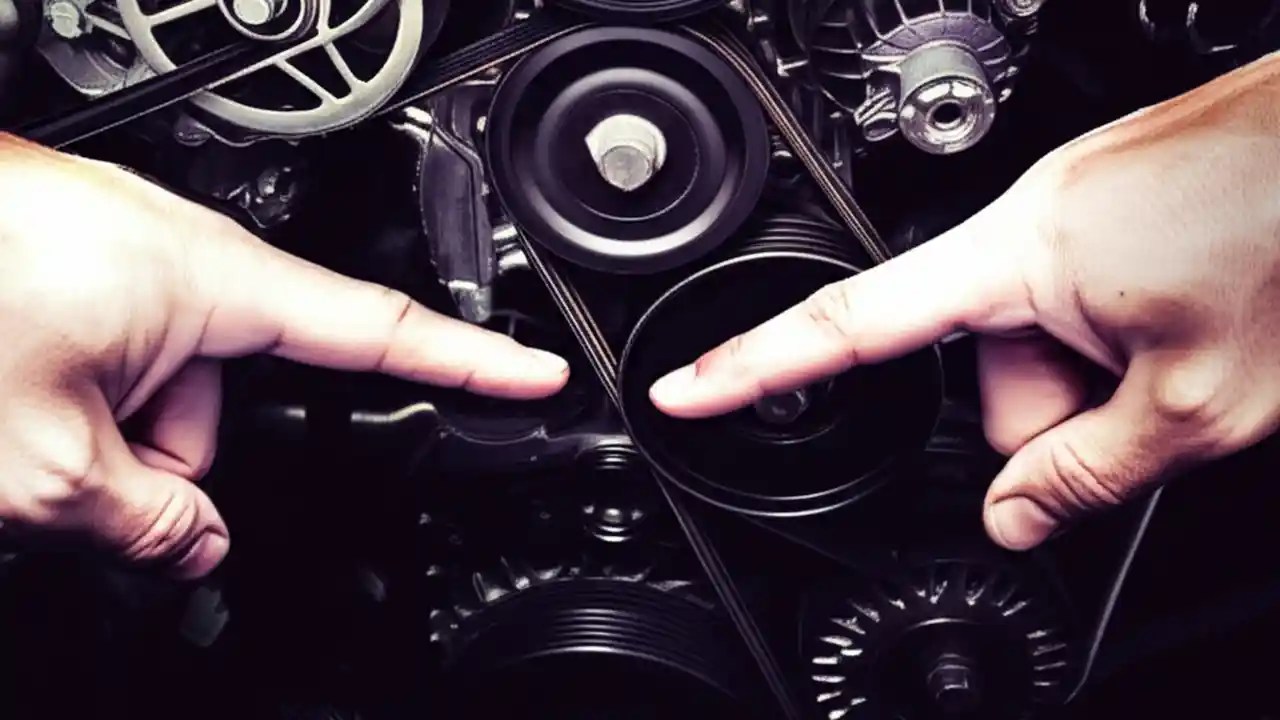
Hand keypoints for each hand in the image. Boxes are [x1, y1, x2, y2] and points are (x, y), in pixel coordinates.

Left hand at [0, 135, 568, 578]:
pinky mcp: (85, 261)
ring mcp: (129, 257)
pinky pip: (126, 349)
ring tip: (27, 429)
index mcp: (211, 283)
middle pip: (243, 394)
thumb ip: (150, 523)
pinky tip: (17, 395)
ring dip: (115, 437)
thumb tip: (195, 549)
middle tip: (93, 480)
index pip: (380, 333)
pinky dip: (81, 396)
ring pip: (173, 387)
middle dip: (181, 457)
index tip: (534, 374)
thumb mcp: (44, 464)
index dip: (470, 363)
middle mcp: (183, 258)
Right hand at [649, 52, 1279, 549]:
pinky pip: (1080, 299)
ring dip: (1098, 381)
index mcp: (1016, 259)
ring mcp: (1074, 210)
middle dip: (1048, 416)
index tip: (686, 387)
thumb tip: (1017, 520)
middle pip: (980, 367)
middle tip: (1141, 420)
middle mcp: (1029, 222)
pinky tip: (1191, 331)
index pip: (848, 326)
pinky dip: (1121, 338)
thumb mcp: (1197, 402)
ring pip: (1040, 342)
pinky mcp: (1113, 208)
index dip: (753, 366)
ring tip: (1187, 364)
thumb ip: (1087, 476)